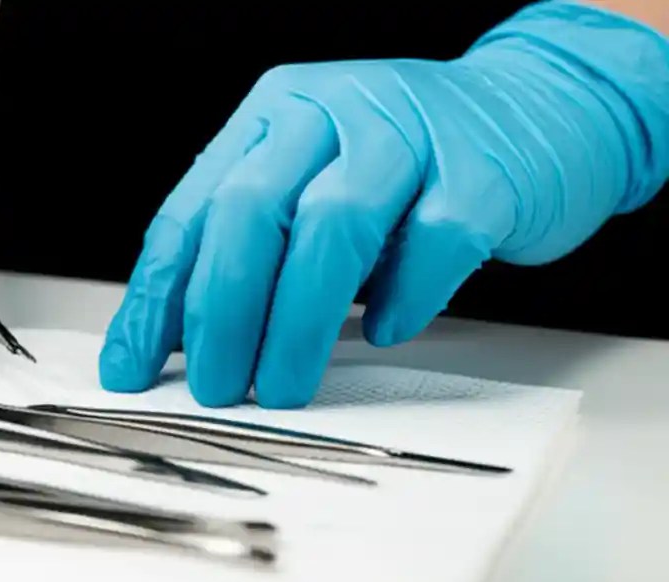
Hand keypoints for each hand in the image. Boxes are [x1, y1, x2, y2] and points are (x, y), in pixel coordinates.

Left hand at [99, 1, 668, 408]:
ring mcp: (411, 134)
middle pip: (251, 214)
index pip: (191, 212)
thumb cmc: (406, 165)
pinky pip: (432, 245)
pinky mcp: (485, 173)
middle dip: (221, 314)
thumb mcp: (311, 183)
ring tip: (284, 386)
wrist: (537, 108)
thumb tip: (181, 344)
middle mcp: (332, 111)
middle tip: (216, 387)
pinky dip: (400, 300)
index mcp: (273, 115)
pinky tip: (382, 333)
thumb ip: (253, 248)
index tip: (131, 370)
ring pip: (332, 229)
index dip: (155, 300)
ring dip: (298, 324)